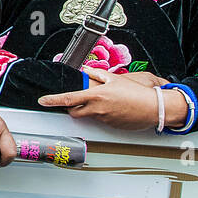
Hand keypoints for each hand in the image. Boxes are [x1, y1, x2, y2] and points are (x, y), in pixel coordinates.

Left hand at [39, 67, 187, 129]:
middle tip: (77, 100)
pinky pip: (102, 120)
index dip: (53, 100)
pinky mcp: (112, 126)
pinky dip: (104, 114)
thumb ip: (98, 75)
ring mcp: (104, 119)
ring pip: (89, 116)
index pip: (68, 99)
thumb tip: (87, 72)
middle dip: (72, 107)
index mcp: (96, 96)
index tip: (43, 100)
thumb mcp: (116, 78)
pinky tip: (115, 108)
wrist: (155, 108)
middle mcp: (98, 109)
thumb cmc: (138, 93)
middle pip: (74, 112)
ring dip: (90, 109)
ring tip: (105, 101)